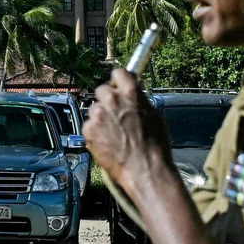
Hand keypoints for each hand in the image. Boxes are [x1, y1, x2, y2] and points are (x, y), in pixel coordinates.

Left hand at [84, 68, 171, 198]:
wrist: (145, 170)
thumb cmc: (155, 146)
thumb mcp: (155, 115)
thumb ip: (140, 100)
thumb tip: (134, 92)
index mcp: (130, 93)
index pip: (118, 72)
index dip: (119, 81)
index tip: (119, 86)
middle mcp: (111, 100)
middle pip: (102, 90)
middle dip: (108, 99)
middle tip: (116, 113)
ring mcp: (98, 115)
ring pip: (95, 109)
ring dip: (102, 117)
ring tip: (115, 133)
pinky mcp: (88, 130)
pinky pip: (89, 125)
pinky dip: (96, 132)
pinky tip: (108, 142)